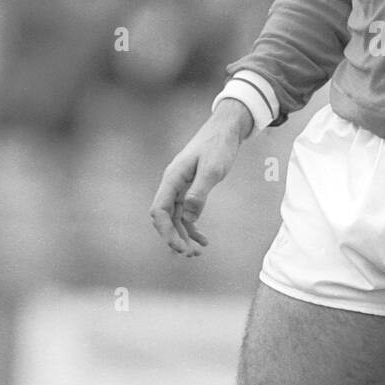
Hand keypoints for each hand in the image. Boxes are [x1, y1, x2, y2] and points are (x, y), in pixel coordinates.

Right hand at [149, 100, 252, 256]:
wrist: (226, 129)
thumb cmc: (219, 146)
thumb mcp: (212, 169)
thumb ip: (199, 192)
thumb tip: (188, 217)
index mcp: (172, 178)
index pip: (159, 211)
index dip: (166, 231)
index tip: (180, 247)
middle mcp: (172, 183)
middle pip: (164, 218)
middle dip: (174, 238)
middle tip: (191, 255)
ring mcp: (180, 186)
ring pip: (175, 217)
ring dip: (183, 235)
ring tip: (197, 253)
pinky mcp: (190, 187)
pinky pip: (185, 212)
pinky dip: (192, 226)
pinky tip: (203, 239)